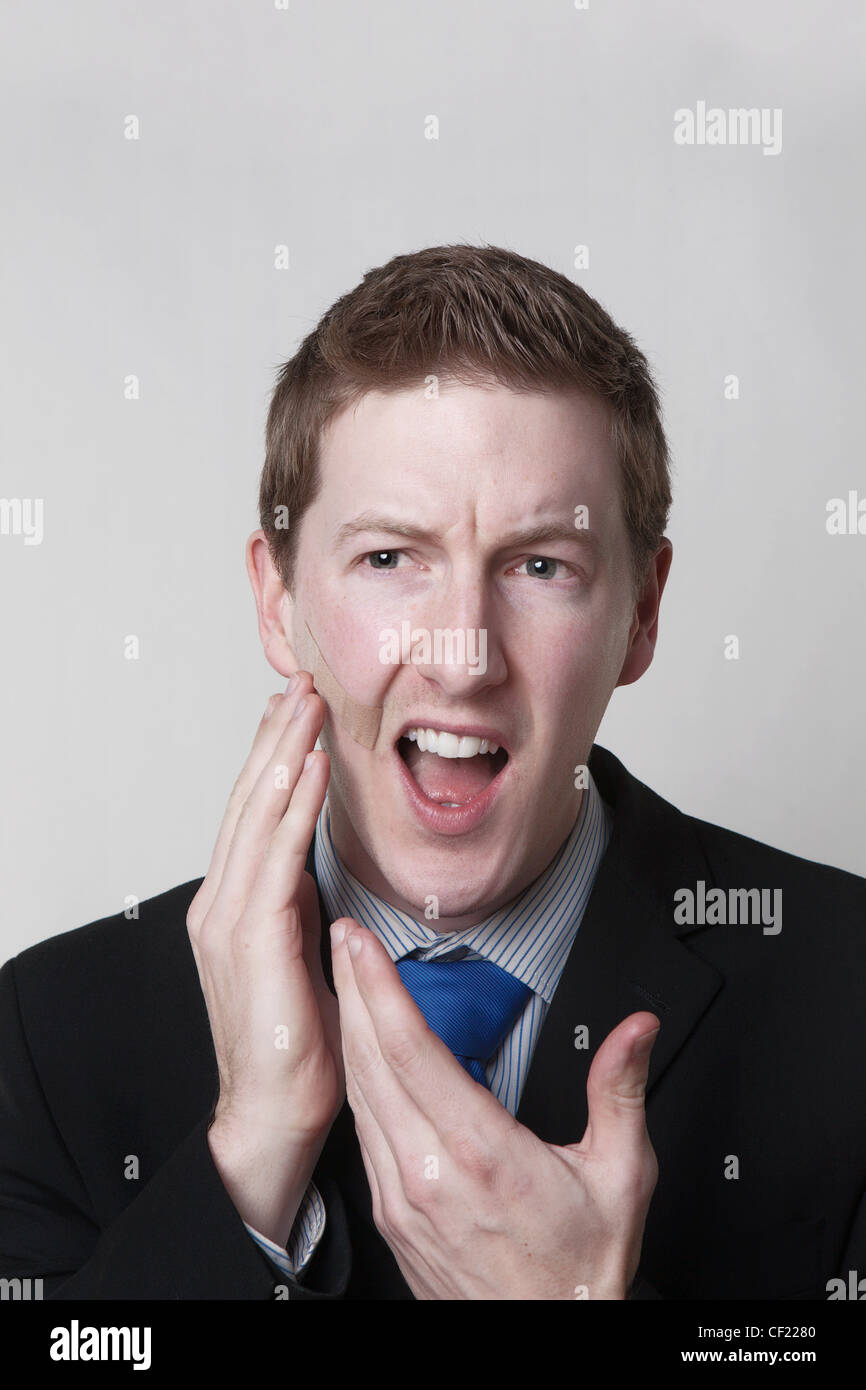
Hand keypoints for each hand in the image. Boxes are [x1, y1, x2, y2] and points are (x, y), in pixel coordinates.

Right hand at [187, 673, 348, 1243]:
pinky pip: (277, 858)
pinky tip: (311, 768)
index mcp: (232, 905)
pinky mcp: (251, 940)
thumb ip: (296, 906)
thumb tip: (309, 867)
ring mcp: (229, 919)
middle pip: (249, 802)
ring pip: (258, 817)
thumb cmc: (294, 1042)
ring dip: (285, 754)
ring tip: (306, 704)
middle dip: (277, 738)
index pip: (252, 815)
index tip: (294, 711)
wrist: (273, 1114)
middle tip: (300, 684)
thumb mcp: (298, 953)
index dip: (272, 759)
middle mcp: (221, 903)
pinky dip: (294, 808)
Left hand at [330, 921, 658, 1299]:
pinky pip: (363, 1129)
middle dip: (351, 988)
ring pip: (359, 1093)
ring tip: (343, 976)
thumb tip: (636, 1028)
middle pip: (372, 1061)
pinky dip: (355, 1076)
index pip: (412, 1050)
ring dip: (347, 1028)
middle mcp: (429, 1173)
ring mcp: (401, 1195)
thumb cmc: (580, 1271)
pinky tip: (357, 1050)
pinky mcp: (390, 1212)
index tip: (362, 942)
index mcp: (482, 1153)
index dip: (380, 987)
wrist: (545, 1341)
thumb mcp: (620, 1176)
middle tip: (342, 935)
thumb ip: (618, 1091)